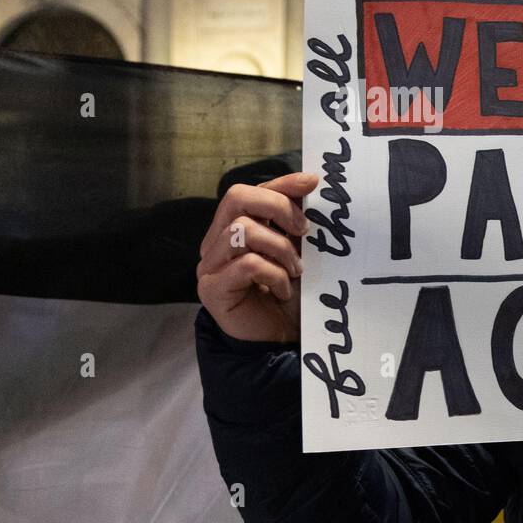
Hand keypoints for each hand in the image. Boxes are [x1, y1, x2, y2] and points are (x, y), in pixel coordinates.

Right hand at [197, 172, 317, 342]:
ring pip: (242, 230)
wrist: (279, 340)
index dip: (280, 184)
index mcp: (232, 228)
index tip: (312, 183)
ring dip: (280, 247)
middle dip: (277, 206)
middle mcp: (215, 242)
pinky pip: (247, 264)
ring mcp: (210, 265)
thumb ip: (294, 221)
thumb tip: (310, 182)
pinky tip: (283, 290)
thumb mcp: (296, 250)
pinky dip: (274, 274)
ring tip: (296, 270)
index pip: (250, 191)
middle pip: (235, 198)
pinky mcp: (212, 289)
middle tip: (303, 229)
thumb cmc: (288, 295)